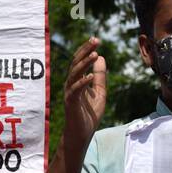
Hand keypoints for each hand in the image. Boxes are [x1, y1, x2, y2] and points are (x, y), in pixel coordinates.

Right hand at [63, 37, 106, 151]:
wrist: (82, 133)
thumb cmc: (89, 114)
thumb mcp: (99, 92)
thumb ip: (99, 76)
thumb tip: (101, 57)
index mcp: (78, 80)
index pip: (80, 61)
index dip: (87, 49)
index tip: (95, 39)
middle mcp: (71, 84)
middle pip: (76, 63)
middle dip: (85, 51)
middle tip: (95, 40)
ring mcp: (70, 93)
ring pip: (74, 74)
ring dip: (84, 64)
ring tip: (94, 54)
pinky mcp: (70, 103)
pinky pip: (75, 90)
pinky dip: (82, 82)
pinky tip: (90, 76)